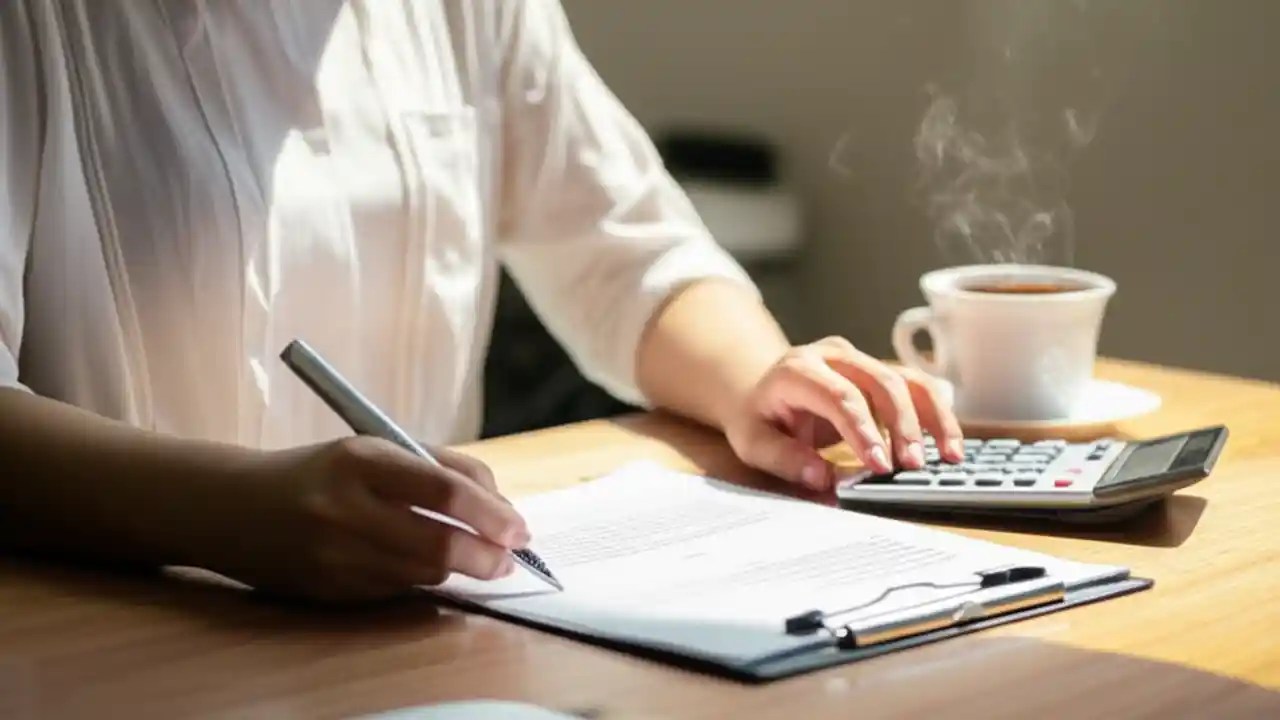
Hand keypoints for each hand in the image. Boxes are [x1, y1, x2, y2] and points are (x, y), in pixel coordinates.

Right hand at [201, 437, 528, 603]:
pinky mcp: (326, 589)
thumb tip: (499, 504)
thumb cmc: (320, 472)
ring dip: (458, 568)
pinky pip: (395, 589)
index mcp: (360, 459)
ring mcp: (333, 554)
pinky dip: (420, 579)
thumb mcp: (372, 449)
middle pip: (438, 543)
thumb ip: (437, 467)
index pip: (444, 489)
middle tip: (510, 557)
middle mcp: (343, 507)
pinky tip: (424, 565)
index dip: (491, 513)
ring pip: (422, 573)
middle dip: (487, 555)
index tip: (518, 527)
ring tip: (477, 558)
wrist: (231, 507)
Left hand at [723, 336, 963, 491]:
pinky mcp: (879, 371)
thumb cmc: (759, 420)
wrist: (761, 392)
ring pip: (906, 380)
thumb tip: (822, 477)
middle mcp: (832, 355)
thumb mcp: (754, 442)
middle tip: (912, 466)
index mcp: (797, 370)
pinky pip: (916, 387)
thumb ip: (785, 458)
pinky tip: (949, 445)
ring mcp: (859, 359)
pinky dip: (937, 414)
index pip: (838, 395)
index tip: (879, 465)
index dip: (862, 429)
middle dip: (902, 426)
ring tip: (948, 457)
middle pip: (880, 382)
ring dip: (930, 419)